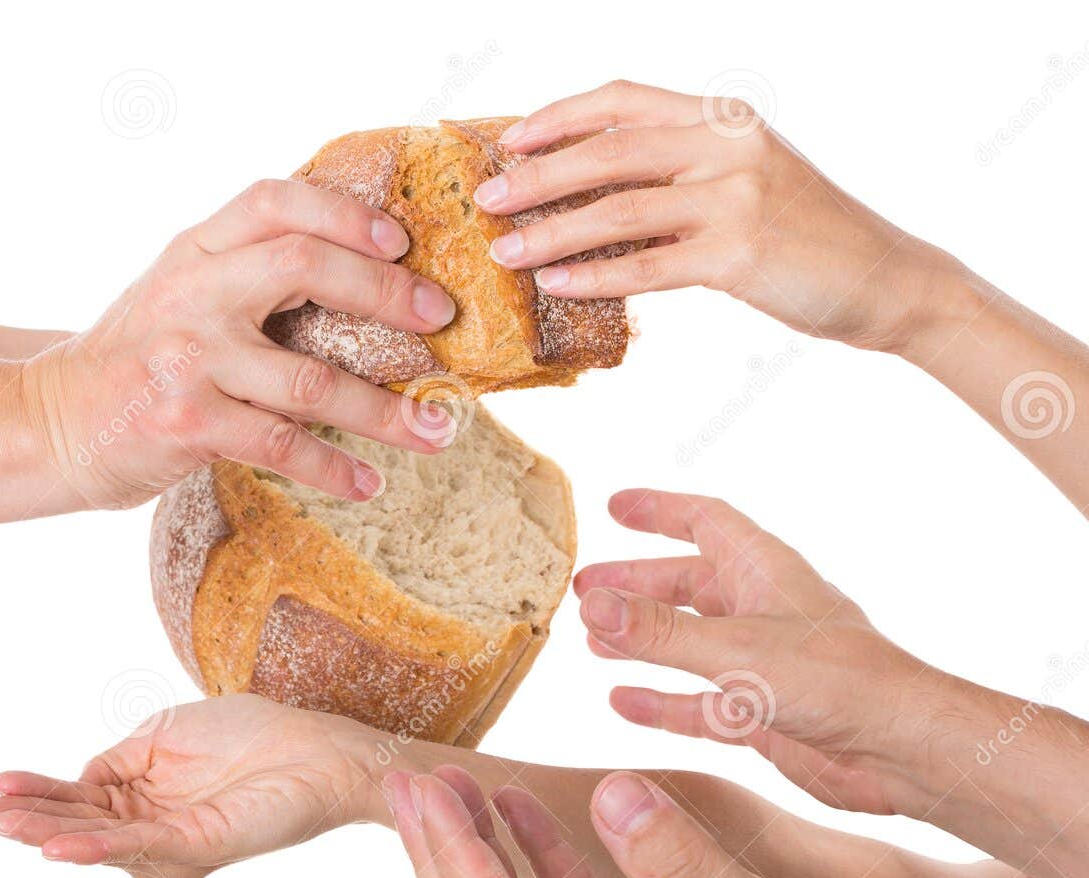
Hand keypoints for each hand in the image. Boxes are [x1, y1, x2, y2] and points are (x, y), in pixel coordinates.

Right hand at [0, 694, 384, 877]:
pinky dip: (97, 848)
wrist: (315, 746)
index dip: (35, 793)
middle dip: (25, 820)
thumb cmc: (252, 734)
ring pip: (98, 842)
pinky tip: (58, 846)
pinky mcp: (198, 847)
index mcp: (143, 797)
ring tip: (2, 824)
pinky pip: (139, 849)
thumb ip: (118, 759)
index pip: (77, 799)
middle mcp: (152, 827)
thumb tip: (76, 782)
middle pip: (77, 826)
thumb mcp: (165, 733)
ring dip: (47, 833)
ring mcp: (173, 842)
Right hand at [25, 180, 459, 510]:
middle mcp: (191, 292)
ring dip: (384, 411)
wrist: (52, 421)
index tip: (400, 241)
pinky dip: (333, 468)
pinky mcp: (185, 423)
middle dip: (385, 294)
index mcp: (194, 250)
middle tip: (441, 322)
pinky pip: (280, 445)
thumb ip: (244, 273)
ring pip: (308, 379)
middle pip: (303, 267)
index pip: (274, 202)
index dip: (344, 213)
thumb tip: (363, 277)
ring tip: (438, 430)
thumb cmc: (136, 359)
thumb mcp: (178, 292)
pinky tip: (367, 483)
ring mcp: (187, 358)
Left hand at [474, 80, 959, 353]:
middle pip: (608, 152)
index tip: (510, 140)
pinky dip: (594, 275)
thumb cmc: (802, 235)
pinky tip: (557, 284)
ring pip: (617, 211)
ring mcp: (734, 198)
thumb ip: (681, 170)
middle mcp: (727, 146)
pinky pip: (645, 266)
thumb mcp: (745, 178)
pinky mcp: (737, 255)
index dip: (560, 117)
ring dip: (550, 232)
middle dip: (537, 176)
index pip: (624, 100)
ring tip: (504, 251)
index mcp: (723, 118)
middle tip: (487, 199)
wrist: (883, 279)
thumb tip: (586, 189)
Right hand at [571, 488, 974, 815]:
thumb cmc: (838, 680)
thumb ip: (658, 631)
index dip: (659, 510)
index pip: (705, 521)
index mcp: (764, 571)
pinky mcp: (761, 714)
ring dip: (643, 640)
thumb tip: (592, 605)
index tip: (614, 507)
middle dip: (637, 583)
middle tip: (585, 589)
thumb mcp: (733, 648)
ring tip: (593, 642)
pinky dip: (660, 701)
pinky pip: (697, 702)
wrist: (900, 749)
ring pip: (688, 642)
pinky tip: (623, 702)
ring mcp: (761, 663)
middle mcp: (761, 611)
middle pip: (688, 583)